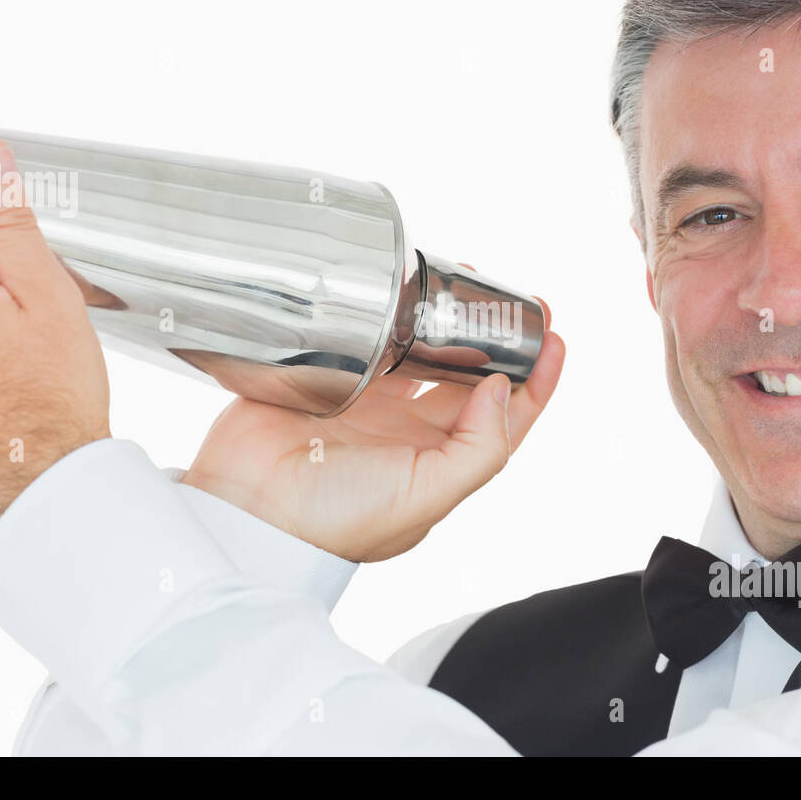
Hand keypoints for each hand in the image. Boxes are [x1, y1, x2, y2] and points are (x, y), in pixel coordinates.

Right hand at [182, 305, 564, 561]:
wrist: (246, 509)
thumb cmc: (334, 519)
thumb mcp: (425, 498)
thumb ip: (477, 450)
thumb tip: (502, 390)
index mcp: (438, 461)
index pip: (505, 418)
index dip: (536, 380)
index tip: (554, 336)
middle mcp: (409, 432)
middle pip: (470, 375)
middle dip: (498, 338)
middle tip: (518, 297)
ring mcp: (370, 403)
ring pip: (423, 350)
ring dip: (449, 319)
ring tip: (467, 280)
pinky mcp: (331, 378)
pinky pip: (374, 337)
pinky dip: (396, 313)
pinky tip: (411, 287)